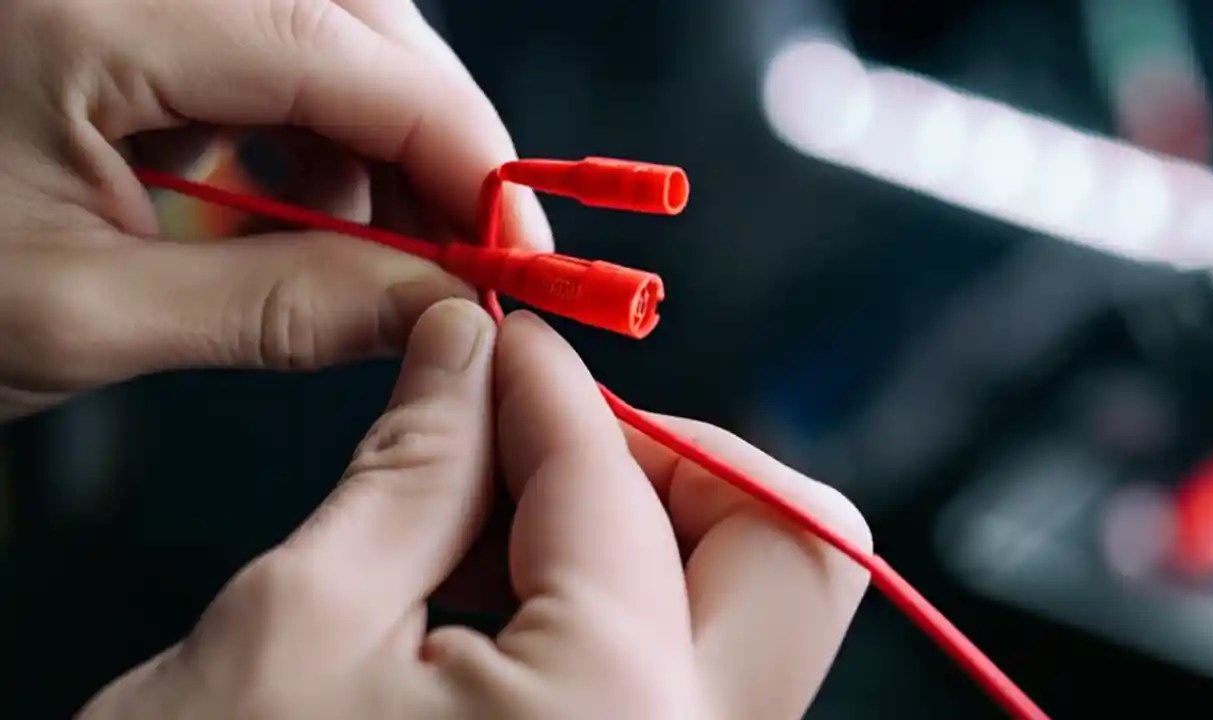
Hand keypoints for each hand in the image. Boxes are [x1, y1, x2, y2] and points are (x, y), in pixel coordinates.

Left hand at [0, 0, 551, 421]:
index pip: (345, 55)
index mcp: (91, 7)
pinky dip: (307, 124)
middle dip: (427, 136)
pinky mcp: (127, 8)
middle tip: (456, 253)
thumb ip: (280, 310)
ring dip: (371, 133)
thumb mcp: (79, 316)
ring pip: (327, 21)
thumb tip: (439, 311)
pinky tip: (286, 202)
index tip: (517, 245)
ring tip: (349, 241)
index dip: (459, 151)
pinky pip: (268, 40)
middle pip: (357, 13)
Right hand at [77, 302, 872, 719]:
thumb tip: (468, 349)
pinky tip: (512, 602)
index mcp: (614, 716)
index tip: (496, 341)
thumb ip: (415, 464)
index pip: (614, 482)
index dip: (547, 385)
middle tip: (545, 443)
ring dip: (648, 531)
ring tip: (501, 525)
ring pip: (756, 610)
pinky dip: (626, 610)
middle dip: (670, 462)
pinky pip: (700, 677)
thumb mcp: (296, 624)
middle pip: (789, 547)